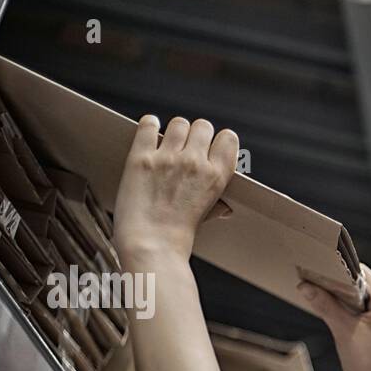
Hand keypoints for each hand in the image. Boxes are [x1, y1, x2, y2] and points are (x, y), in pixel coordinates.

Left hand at [113, 115, 238, 262]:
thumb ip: (215, 206)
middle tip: (186, 146)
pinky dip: (148, 125)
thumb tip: (225, 208)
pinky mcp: (141, 158)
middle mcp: (195, 163)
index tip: (211, 146)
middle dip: (195, 134)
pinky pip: (147, 125)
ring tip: (167, 142)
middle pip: (203, 126)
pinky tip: (149, 131)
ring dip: (174, 131)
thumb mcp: (204, 219)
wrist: (151, 247)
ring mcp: (167, 158)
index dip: (219, 140)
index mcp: (216, 177)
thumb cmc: (177, 238)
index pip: (229, 138)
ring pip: (178, 123)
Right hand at [298, 265, 370, 370]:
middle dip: (344, 286)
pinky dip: (358, 306)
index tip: (321, 270)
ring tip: (332, 301)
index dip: (340, 273)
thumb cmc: (367, 368)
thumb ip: (325, 304)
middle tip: (321, 286)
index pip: (364, 276)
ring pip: (369, 294)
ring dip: (350, 297)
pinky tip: (345, 311)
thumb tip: (305, 285)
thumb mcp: (342, 331)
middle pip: (367, 284)